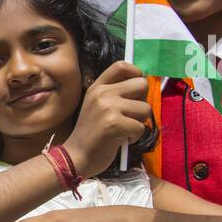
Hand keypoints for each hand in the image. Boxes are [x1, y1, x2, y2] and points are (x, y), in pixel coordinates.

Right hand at [62, 61, 151, 177]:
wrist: (76, 156)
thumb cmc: (91, 134)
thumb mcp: (96, 106)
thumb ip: (114, 94)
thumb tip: (142, 85)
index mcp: (97, 87)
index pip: (121, 66)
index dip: (136, 73)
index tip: (136, 88)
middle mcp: (102, 94)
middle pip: (141, 85)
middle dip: (141, 102)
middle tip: (129, 115)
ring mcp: (108, 108)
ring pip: (145, 108)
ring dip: (139, 122)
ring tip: (123, 129)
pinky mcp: (115, 124)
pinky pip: (141, 127)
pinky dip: (134, 137)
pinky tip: (120, 140)